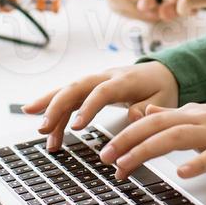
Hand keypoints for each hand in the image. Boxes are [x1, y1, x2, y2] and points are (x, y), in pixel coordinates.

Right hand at [21, 62, 178, 151]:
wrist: (161, 72)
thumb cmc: (161, 87)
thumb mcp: (164, 99)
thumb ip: (149, 108)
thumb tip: (134, 117)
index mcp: (124, 80)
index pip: (102, 92)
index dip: (88, 108)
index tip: (76, 128)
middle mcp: (105, 77)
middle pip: (76, 87)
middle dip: (56, 105)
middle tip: (44, 127)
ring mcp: (95, 81)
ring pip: (68, 91)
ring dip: (51, 109)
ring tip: (41, 132)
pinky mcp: (90, 89)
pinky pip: (70, 99)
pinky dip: (57, 113)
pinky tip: (48, 131)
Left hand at [98, 103, 205, 180]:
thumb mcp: (203, 117)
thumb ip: (174, 116)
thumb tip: (145, 112)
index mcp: (191, 114)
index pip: (151, 119)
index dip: (127, 134)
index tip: (107, 150)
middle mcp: (199, 120)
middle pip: (156, 125)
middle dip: (128, 141)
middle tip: (106, 158)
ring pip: (176, 137)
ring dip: (147, 151)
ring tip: (127, 166)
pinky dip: (196, 163)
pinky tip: (182, 173)